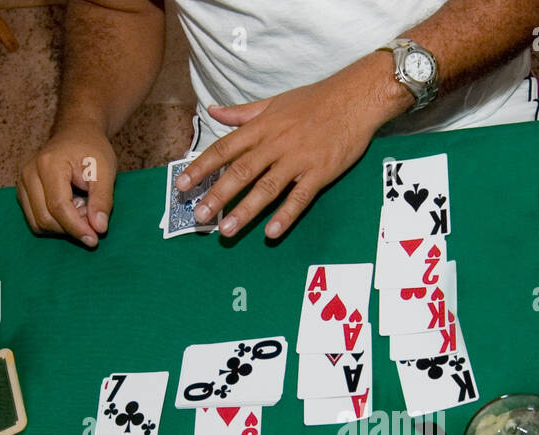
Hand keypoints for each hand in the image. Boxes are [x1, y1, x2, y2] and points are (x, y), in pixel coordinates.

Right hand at [17, 122, 116, 246]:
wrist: (76, 133)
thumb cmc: (92, 149)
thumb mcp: (105, 171)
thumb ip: (102, 200)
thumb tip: (99, 229)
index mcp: (48, 164)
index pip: (58, 206)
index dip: (76, 227)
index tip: (94, 239)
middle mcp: (28, 173)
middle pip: (45, 218)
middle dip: (71, 227)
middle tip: (92, 216)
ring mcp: (22, 182)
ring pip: (37, 222)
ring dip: (62, 226)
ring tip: (82, 208)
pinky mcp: (23, 191)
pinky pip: (35, 218)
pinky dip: (54, 222)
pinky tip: (70, 208)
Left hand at [175, 57, 409, 239]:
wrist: (355, 98)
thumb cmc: (315, 100)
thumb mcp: (274, 102)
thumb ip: (242, 113)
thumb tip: (213, 112)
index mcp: (262, 127)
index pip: (224, 149)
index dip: (201, 167)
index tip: (183, 185)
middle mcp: (276, 144)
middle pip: (241, 172)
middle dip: (217, 195)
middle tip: (199, 216)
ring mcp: (298, 159)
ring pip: (266, 188)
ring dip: (245, 210)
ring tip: (226, 230)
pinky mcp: (320, 172)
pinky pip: (300, 197)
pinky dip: (286, 215)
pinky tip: (272, 232)